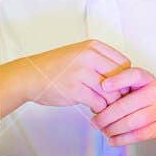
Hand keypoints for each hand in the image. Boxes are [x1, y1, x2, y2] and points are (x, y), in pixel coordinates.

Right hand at [0, 39, 128, 112]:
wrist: (30, 76)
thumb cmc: (56, 67)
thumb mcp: (81, 54)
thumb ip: (101, 61)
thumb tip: (125, 77)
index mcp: (93, 46)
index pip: (124, 63)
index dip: (126, 78)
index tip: (121, 86)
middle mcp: (89, 57)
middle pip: (121, 78)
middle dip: (120, 92)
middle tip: (114, 99)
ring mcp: (81, 73)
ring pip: (111, 93)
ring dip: (110, 103)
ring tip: (103, 104)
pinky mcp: (75, 90)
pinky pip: (98, 103)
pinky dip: (99, 109)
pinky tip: (93, 108)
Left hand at [92, 68, 155, 146]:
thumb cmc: (155, 100)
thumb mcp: (143, 87)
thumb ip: (124, 88)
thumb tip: (97, 98)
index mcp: (148, 80)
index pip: (134, 75)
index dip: (118, 80)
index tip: (103, 86)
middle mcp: (155, 93)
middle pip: (125, 106)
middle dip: (105, 116)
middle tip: (95, 121)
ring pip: (129, 122)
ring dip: (111, 129)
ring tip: (103, 130)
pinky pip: (136, 135)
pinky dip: (121, 139)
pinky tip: (112, 139)